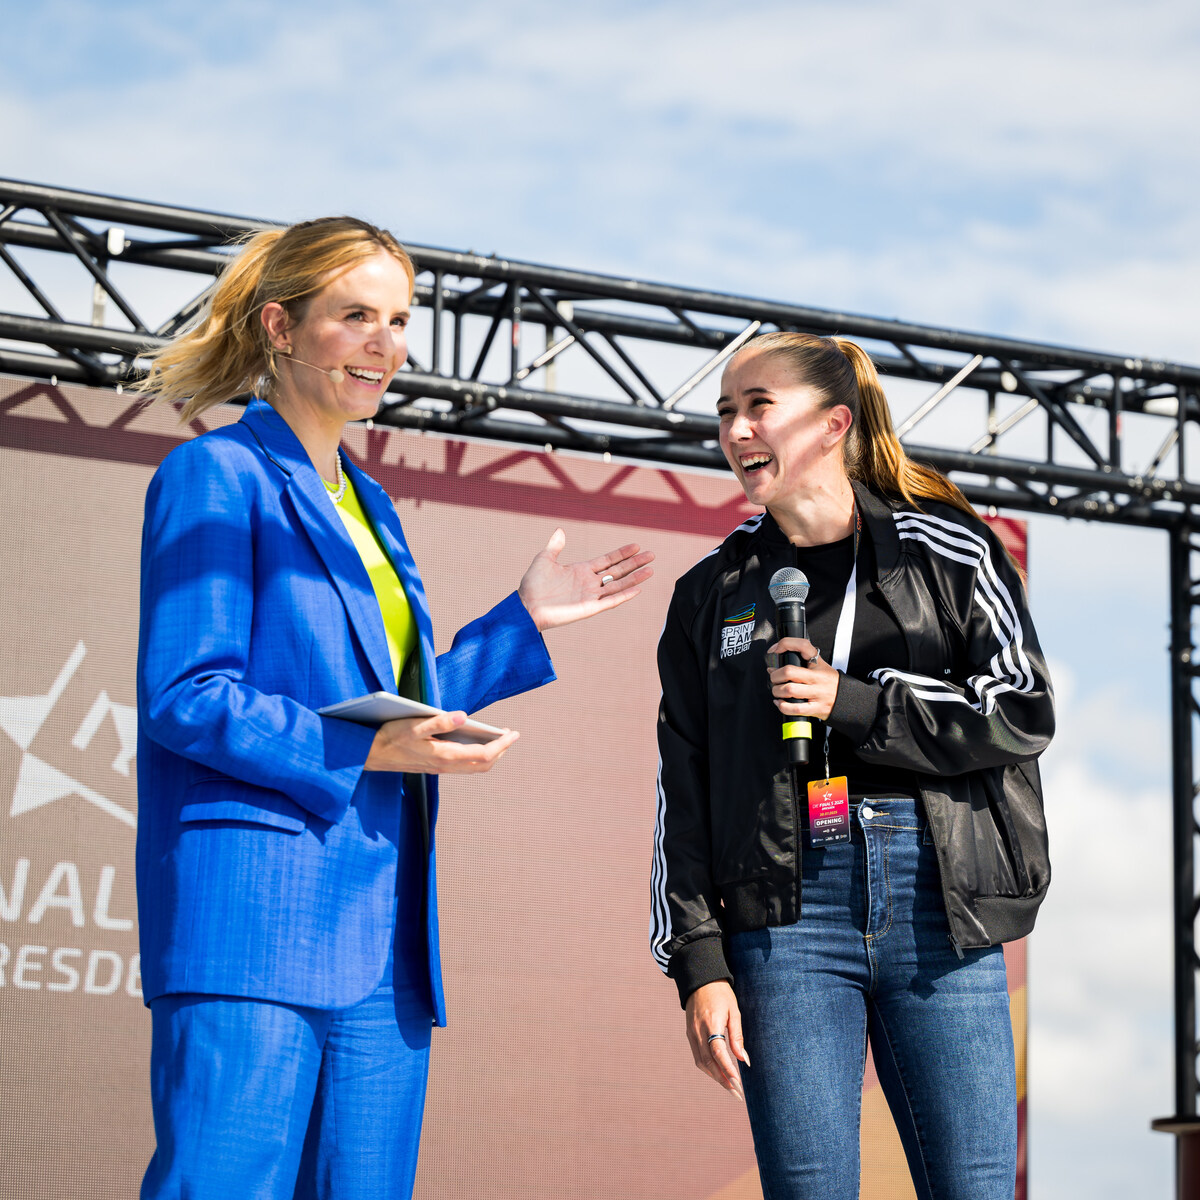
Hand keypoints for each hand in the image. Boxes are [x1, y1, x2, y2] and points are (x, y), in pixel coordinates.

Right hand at [363, 710, 518, 773]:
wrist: (369, 755)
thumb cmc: (390, 736)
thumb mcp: (413, 724)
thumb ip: (439, 721)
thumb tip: (464, 715)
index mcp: (444, 756)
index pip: (483, 754)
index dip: (501, 744)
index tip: (513, 733)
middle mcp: (444, 766)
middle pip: (483, 764)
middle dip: (500, 750)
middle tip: (511, 735)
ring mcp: (439, 769)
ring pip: (473, 768)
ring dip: (490, 755)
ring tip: (498, 739)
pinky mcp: (433, 767)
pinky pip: (463, 767)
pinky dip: (476, 758)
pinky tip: (475, 744)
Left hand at [517, 528, 654, 631]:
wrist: (526, 606)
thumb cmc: (532, 584)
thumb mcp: (544, 559)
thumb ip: (555, 546)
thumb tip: (561, 530)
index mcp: (581, 571)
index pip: (607, 560)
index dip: (622, 553)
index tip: (637, 546)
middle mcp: (589, 583)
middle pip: (617, 571)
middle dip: (635, 563)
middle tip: (652, 555)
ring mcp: (591, 596)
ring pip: (618, 585)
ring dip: (635, 578)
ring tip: (651, 570)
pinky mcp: (589, 609)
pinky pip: (610, 601)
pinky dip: (624, 596)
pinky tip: (637, 589)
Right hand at [685, 981, 749, 1100]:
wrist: (700, 979)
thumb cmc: (721, 994)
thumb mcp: (734, 1011)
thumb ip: (737, 1036)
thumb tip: (744, 1060)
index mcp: (711, 1022)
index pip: (717, 1051)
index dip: (727, 1068)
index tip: (737, 1083)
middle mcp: (698, 1030)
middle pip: (708, 1062)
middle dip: (723, 1080)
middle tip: (737, 1093)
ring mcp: (691, 1033)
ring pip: (701, 1062)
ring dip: (715, 1077)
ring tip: (730, 1087)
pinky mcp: (689, 1034)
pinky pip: (697, 1056)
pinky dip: (708, 1068)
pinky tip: (719, 1073)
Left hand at [767, 637, 840, 720]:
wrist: (848, 699)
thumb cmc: (830, 682)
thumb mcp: (819, 666)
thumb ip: (800, 663)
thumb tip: (772, 668)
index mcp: (817, 664)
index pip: (803, 646)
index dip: (785, 644)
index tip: (775, 650)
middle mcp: (817, 677)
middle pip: (788, 671)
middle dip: (775, 676)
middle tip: (775, 678)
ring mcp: (817, 693)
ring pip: (789, 690)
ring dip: (777, 691)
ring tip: (778, 691)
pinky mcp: (816, 708)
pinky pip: (795, 708)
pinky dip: (782, 706)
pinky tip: (780, 703)